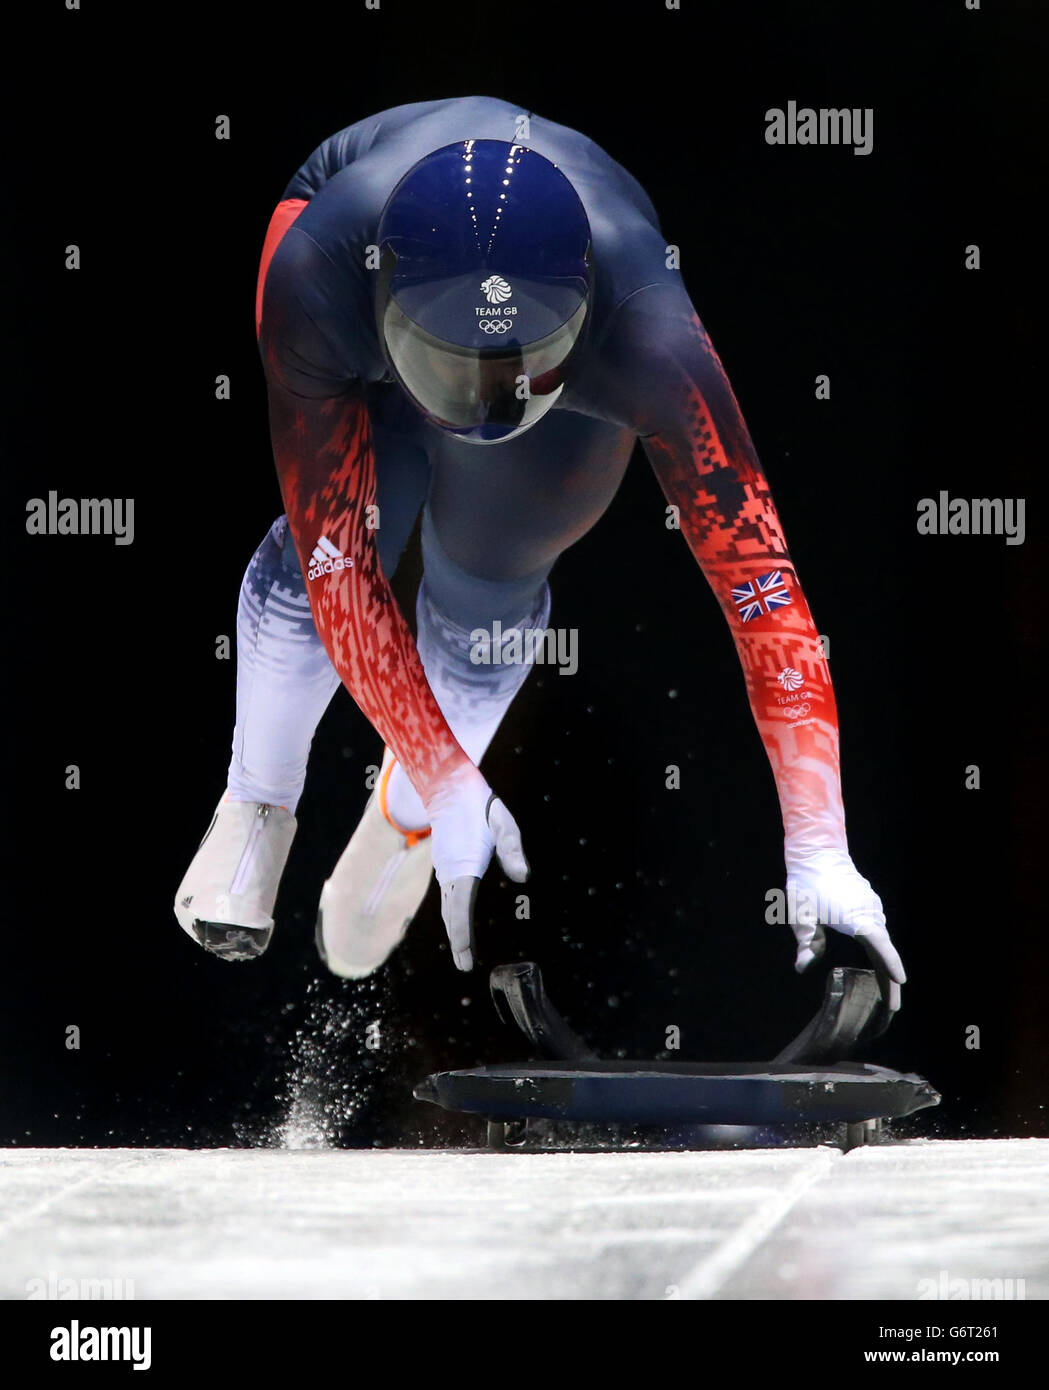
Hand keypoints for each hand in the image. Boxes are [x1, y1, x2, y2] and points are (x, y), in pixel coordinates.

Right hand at [424, 765, 529, 970]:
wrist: (449, 788)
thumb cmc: (480, 806)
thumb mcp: (503, 822)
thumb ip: (513, 848)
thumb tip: (524, 876)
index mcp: (464, 865)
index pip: (461, 907)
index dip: (461, 934)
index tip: (465, 956)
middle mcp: (450, 871)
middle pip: (452, 914)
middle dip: (458, 941)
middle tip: (466, 967)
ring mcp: (446, 870)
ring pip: (448, 907)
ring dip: (455, 931)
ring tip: (464, 954)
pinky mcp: (447, 867)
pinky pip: (449, 898)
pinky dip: (453, 916)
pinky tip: (459, 925)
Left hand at [785, 848, 905, 1023]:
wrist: (816, 850)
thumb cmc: (807, 883)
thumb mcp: (801, 915)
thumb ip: (806, 942)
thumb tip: (803, 966)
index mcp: (858, 919)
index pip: (881, 948)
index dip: (891, 967)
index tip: (901, 984)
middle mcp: (870, 914)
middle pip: (884, 950)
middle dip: (889, 980)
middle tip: (892, 1007)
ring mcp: (871, 906)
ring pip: (881, 939)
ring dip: (884, 963)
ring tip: (885, 988)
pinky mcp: (867, 901)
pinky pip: (877, 928)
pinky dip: (879, 946)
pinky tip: (875, 957)